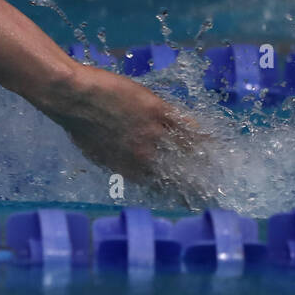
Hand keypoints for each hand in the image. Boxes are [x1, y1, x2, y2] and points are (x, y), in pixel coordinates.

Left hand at [44, 65, 206, 197]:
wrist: (73, 97)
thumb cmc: (78, 123)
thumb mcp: (97, 151)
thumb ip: (116, 160)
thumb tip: (127, 165)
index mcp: (127, 168)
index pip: (158, 186)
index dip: (175, 192)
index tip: (188, 197)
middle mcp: (144, 156)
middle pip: (178, 173)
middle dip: (196, 181)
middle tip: (212, 186)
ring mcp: (153, 133)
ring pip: (186, 149)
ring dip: (204, 157)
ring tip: (220, 163)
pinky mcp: (157, 111)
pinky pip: (186, 125)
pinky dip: (201, 133)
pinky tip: (214, 138)